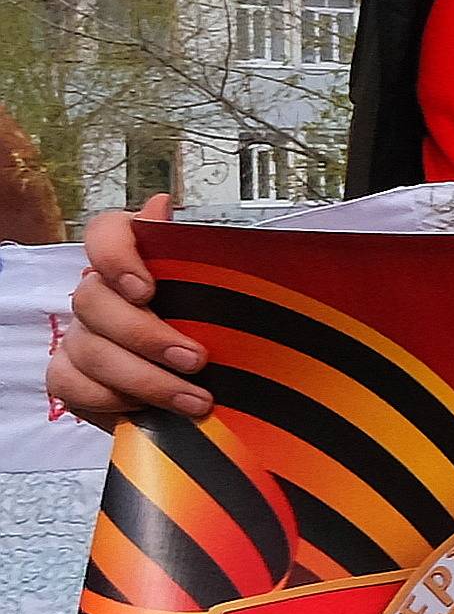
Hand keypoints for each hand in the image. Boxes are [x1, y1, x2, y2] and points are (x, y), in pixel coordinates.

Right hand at [41, 202, 203, 426]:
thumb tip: (161, 205)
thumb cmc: (212, 329)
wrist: (202, 385)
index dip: (117, 255)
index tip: (147, 288)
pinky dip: (113, 399)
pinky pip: (71, 383)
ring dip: (146, 379)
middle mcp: (99, 291)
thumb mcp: (223, 292)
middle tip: (195, 359)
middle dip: (147, 335)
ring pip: (89, 348)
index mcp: (135, 260)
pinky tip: (148, 409)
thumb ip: (196, 253)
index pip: (105, 233)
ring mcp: (80, 333)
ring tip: (195, 399)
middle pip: (93, 299)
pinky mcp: (70, 373)